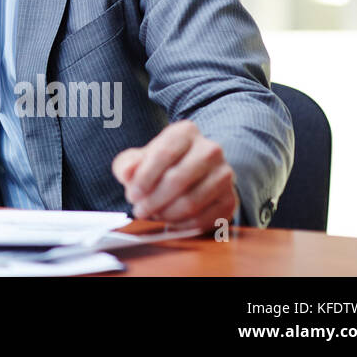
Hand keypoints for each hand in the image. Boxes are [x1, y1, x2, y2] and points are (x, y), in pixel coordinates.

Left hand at [111, 120, 237, 231]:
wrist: (196, 172)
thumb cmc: (161, 164)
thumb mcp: (139, 158)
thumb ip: (128, 164)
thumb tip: (126, 174)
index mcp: (186, 132)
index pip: (163, 154)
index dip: (144, 178)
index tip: (132, 195)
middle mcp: (210, 150)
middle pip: (178, 179)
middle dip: (153, 200)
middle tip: (140, 210)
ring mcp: (224, 175)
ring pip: (192, 201)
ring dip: (166, 214)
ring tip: (153, 214)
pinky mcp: (230, 200)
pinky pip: (204, 219)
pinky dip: (182, 225)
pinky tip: (170, 221)